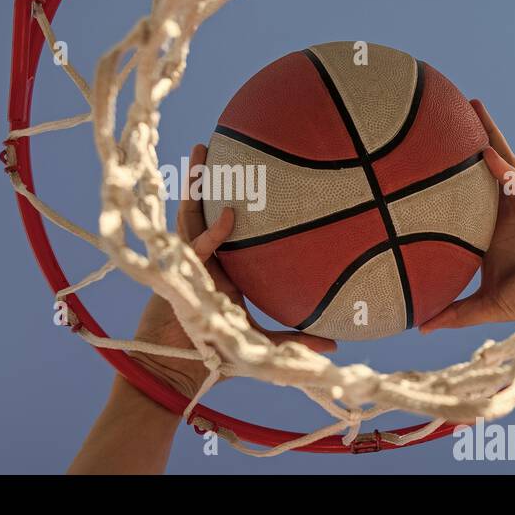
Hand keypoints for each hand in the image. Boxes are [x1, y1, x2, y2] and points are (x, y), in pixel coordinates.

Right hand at [129, 144, 335, 397]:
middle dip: (209, 178)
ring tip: (203, 151)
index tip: (250, 174)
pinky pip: (196, 245)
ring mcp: (189, 263)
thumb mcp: (259, 344)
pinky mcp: (179, 274)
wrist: (178, 370)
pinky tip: (229, 215)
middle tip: (222, 145)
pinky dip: (214, 231)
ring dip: (197, 185)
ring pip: (192, 215)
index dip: (229, 200)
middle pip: (204, 209)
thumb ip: (292, 339)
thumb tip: (336, 344)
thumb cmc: (215, 357)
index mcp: (221, 268)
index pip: (223, 225)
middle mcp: (204, 260)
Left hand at [419, 100, 514, 333]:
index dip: (444, 173)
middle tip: (440, 112)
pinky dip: (504, 167)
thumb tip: (419, 325)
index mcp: (484, 227)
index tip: (416, 156)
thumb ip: (455, 312)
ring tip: (470, 107)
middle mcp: (500, 210)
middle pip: (477, 168)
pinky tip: (487, 152)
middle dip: (464, 140)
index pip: (459, 193)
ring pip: (500, 162)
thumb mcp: (487, 305)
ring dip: (486, 135)